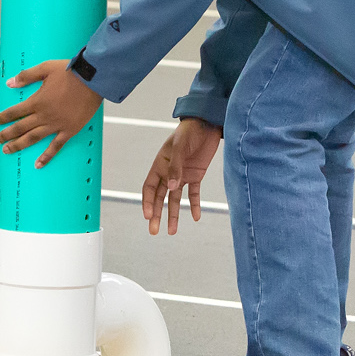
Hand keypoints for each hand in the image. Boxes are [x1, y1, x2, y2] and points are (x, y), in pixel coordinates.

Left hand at [0, 59, 102, 166]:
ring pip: (33, 138)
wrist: (93, 80)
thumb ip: (26, 76)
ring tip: (8, 150)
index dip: (4, 117)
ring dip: (19, 145)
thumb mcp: (45, 68)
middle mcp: (44, 115)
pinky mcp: (69, 130)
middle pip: (20, 128)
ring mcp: (56, 125)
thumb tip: (10, 83)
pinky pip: (56, 146)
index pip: (15, 112)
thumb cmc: (71, 72)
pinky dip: (46, 156)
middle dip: (6, 135)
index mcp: (37, 101)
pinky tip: (39, 164)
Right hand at [141, 117, 220, 235]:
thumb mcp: (180, 147)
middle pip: (160, 198)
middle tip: (154, 231)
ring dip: (173, 215)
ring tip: (172, 231)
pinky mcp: (196, 175)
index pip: (149, 188)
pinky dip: (194, 205)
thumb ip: (175, 167)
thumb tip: (171, 188)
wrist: (207, 123)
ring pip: (175, 199)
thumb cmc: (189, 132)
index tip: (148, 216)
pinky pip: (194, 193)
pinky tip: (195, 217)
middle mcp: (169, 173)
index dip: (147, 202)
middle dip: (156, 215)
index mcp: (160, 165)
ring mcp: (182, 175)